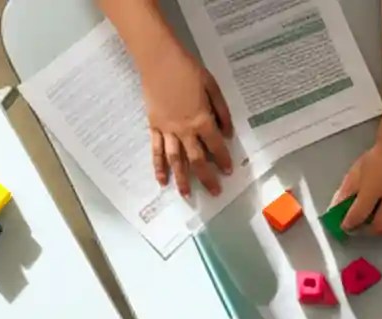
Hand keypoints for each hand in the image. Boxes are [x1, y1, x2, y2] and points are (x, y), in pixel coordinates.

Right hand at [140, 50, 233, 196]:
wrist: (159, 60)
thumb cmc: (187, 69)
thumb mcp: (212, 86)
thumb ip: (221, 111)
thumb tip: (227, 133)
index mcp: (201, 119)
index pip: (215, 146)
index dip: (223, 160)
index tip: (228, 171)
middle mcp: (185, 129)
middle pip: (197, 159)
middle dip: (206, 178)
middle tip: (214, 192)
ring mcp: (167, 130)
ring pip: (176, 160)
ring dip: (182, 179)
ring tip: (186, 195)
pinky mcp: (154, 127)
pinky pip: (157, 150)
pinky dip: (158, 166)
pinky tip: (161, 180)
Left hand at [331, 136, 381, 236]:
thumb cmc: (379, 158)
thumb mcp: (357, 172)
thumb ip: (345, 192)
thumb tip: (334, 209)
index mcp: (375, 186)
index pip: (359, 214)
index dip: (349, 224)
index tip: (345, 225)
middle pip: (378, 226)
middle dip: (366, 230)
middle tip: (360, 226)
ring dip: (381, 232)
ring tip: (373, 226)